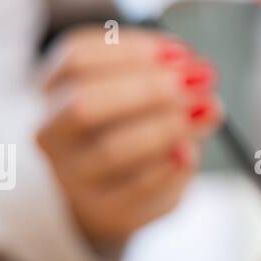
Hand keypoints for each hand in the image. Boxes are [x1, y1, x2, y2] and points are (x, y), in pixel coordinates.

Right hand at [36, 26, 222, 254]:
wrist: (107, 188)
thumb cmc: (129, 120)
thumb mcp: (141, 86)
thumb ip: (166, 71)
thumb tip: (197, 73)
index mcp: (56, 88)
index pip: (77, 59)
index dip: (131, 51)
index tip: (180, 53)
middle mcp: (53, 132)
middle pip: (84, 106)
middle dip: (147, 90)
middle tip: (196, 82)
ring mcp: (72, 176)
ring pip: (112, 149)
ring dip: (167, 126)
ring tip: (206, 111)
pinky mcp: (103, 210)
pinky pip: (138, 189)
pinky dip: (170, 167)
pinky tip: (189, 151)